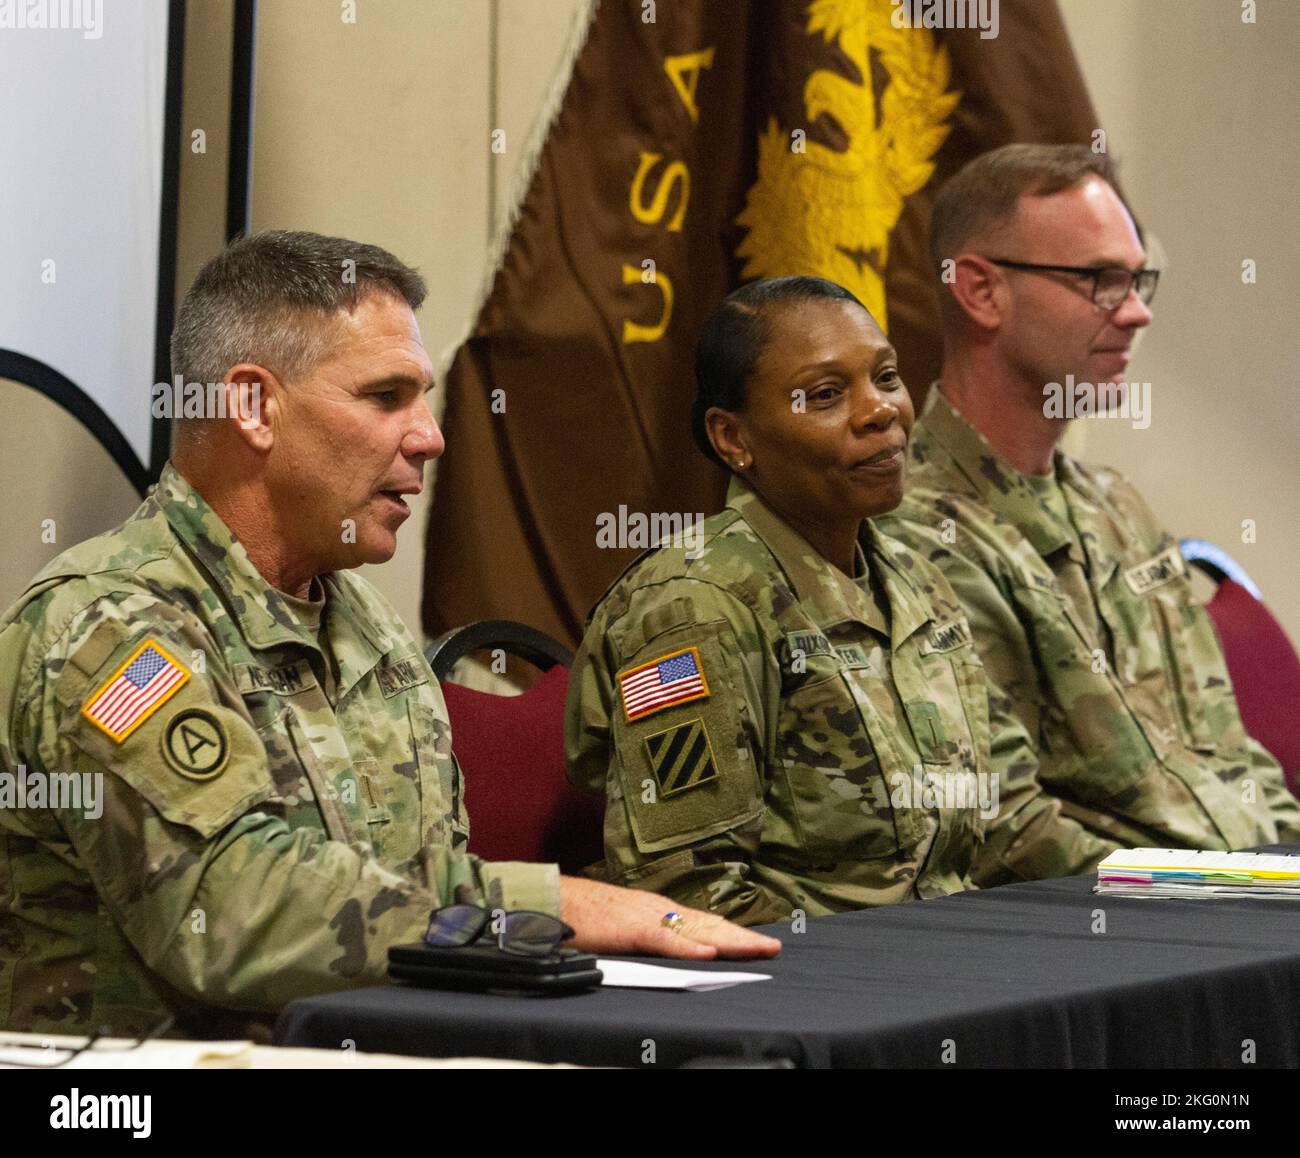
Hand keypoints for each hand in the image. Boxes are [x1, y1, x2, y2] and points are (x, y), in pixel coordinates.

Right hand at [558, 876, 780, 959]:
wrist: (554, 899)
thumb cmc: (584, 915)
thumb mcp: (623, 926)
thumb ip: (648, 937)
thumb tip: (672, 951)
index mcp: (657, 911)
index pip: (704, 924)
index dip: (733, 933)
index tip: (758, 941)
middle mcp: (659, 910)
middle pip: (709, 926)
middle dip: (743, 937)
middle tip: (774, 947)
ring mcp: (646, 918)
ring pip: (696, 931)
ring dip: (729, 941)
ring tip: (758, 948)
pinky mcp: (630, 929)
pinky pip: (664, 940)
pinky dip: (688, 948)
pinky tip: (708, 954)